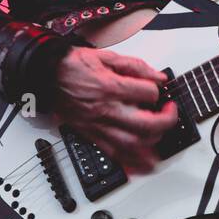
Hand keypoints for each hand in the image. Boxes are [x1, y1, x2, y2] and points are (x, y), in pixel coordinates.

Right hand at [52, 48, 177, 175]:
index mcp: (111, 87)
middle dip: (166, 120)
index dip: (159, 90)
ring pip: (133, 144)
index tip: (158, 88)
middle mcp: (106, 109)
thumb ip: (136, 66)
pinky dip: (132, 161)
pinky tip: (143, 161)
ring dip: (154, 143)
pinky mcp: (92, 135)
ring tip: (161, 134)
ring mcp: (99, 125)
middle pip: (146, 125)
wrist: (48, 76)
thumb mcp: (107, 56)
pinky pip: (114, 154)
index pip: (148, 94)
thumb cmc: (75, 66)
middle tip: (169, 112)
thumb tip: (158, 76)